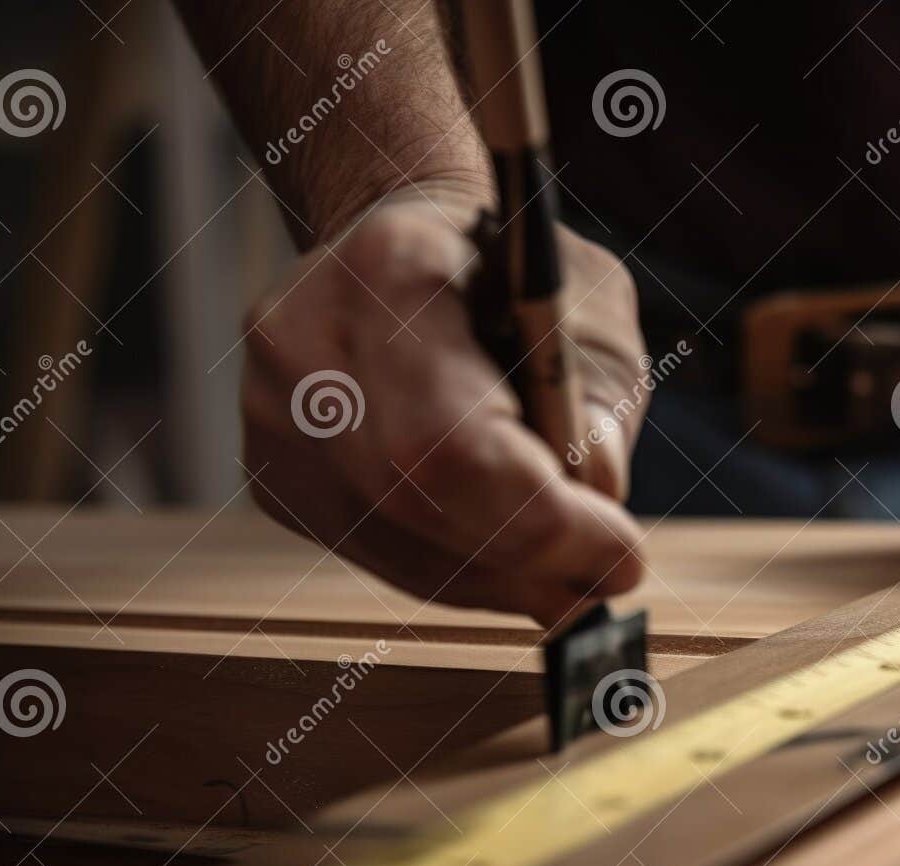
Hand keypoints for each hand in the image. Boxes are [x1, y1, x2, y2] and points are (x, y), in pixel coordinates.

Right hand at [240, 187, 651, 625]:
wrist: (406, 255)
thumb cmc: (515, 281)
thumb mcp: (591, 311)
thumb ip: (602, 401)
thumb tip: (594, 496)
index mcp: (390, 268)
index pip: (450, 440)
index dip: (543, 520)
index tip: (625, 553)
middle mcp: (303, 342)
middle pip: (419, 502)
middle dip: (535, 556)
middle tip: (610, 573)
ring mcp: (274, 416)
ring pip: (404, 549)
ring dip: (508, 576)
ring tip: (573, 564)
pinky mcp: (275, 475)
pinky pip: (383, 557)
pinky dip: (467, 569)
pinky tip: (511, 548)